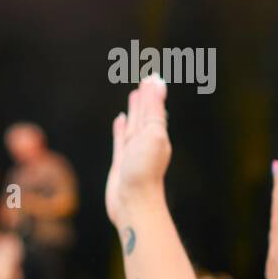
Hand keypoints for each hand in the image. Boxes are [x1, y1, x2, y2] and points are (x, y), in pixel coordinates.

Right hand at [106, 73, 170, 227]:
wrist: (133, 201)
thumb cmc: (144, 170)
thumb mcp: (153, 135)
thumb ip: (154, 111)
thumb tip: (156, 86)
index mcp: (158, 134)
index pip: (155, 107)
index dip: (153, 92)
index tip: (153, 77)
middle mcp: (147, 141)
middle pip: (146, 113)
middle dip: (146, 97)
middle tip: (147, 80)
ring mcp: (133, 151)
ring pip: (134, 124)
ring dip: (134, 109)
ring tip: (134, 95)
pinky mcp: (121, 160)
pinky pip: (121, 138)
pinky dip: (120, 128)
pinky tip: (120, 120)